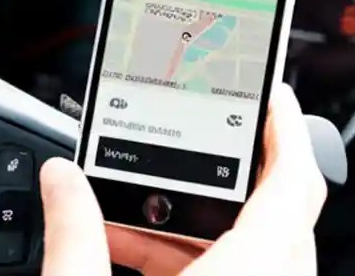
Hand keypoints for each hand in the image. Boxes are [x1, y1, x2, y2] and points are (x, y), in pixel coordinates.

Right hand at [41, 84, 326, 274]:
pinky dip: (203, 259)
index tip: (272, 94)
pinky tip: (143, 254)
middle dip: (239, 171)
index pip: (294, 185)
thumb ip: (75, 232)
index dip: (287, 129)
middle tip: (207, 136)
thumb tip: (60, 179)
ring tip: (152, 206)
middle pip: (281, 216)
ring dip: (208, 223)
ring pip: (262, 252)